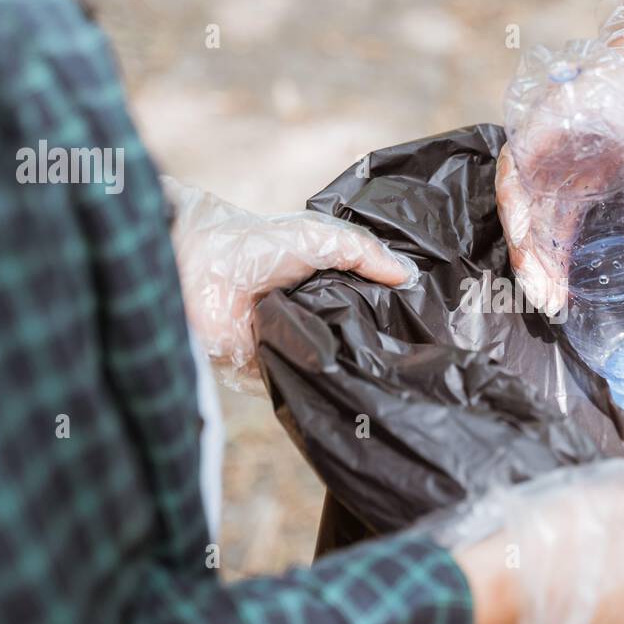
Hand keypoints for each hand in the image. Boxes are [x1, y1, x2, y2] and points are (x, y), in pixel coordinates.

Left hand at [165, 177, 417, 391]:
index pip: (363, 304)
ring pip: (327, 364)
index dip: (389, 311)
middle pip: (350, 338)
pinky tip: (340, 386)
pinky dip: (312, 387)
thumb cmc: (258, 245)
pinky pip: (298, 385)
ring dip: (345, 368)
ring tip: (381, 374)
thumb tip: (408, 276)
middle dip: (372, 345)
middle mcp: (308, 316)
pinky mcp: (267, 370)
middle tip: (407, 355)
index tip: (421, 324)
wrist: (201, 271)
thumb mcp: (323, 236)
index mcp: (321, 285)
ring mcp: (288, 345)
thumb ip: (366, 252)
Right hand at [496, 0, 623, 313]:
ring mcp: (562, 165)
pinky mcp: (581, 180)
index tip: (530, 251)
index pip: (518, 172)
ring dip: (544, 262)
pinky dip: (563, 253)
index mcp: (552, 121)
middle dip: (530, 255)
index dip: (519, 215)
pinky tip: (570, 285)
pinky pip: (562, 221)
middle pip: (523, 207)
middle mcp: (548, 146)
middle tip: (549, 299)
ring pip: (540, 220)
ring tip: (556, 304)